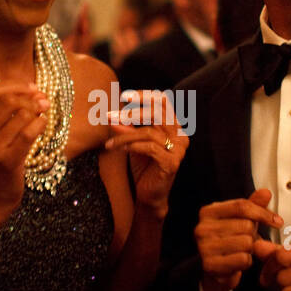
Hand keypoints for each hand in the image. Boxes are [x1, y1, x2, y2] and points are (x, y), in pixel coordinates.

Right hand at [0, 81, 48, 226]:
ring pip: (20, 115)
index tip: (33, 88)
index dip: (15, 85)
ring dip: (38, 110)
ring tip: (45, 113)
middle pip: (7, 100)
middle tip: (44, 101)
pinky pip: (28, 133)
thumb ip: (1, 117)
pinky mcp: (6, 161)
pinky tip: (43, 125)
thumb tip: (32, 91)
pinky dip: (40, 124)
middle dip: (30, 97)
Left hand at [104, 90, 187, 216]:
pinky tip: (119, 148)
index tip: (124, 96)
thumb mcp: (133, 143)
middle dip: (131, 113)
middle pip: (157, 113)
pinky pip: (149, 148)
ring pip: (149, 132)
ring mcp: (178, 149)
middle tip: (111, 117)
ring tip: (109, 142)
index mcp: (174, 126)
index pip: (162, 102)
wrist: (149, 195)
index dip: (144, 96)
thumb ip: (127, 129)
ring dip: (125, 135)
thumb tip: (112, 116)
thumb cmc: (143, 166)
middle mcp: (180, 135)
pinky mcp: (171, 163)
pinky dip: (131, 146)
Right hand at [194, 188, 281, 290]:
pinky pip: (243, 259)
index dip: (263, 213)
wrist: (215, 270)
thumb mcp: (242, 220)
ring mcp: (204, 247)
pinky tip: (239, 262)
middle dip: (253, 235)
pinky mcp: (210, 265)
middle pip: (246, 225)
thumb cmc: (230, 240)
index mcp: (208, 212)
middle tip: (247, 241)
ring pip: (246, 243)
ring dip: (250, 249)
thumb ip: (253, 205)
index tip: (278, 222)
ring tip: (242, 251)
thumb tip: (266, 192)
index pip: (241, 206)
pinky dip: (246, 262)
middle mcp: (202, 228)